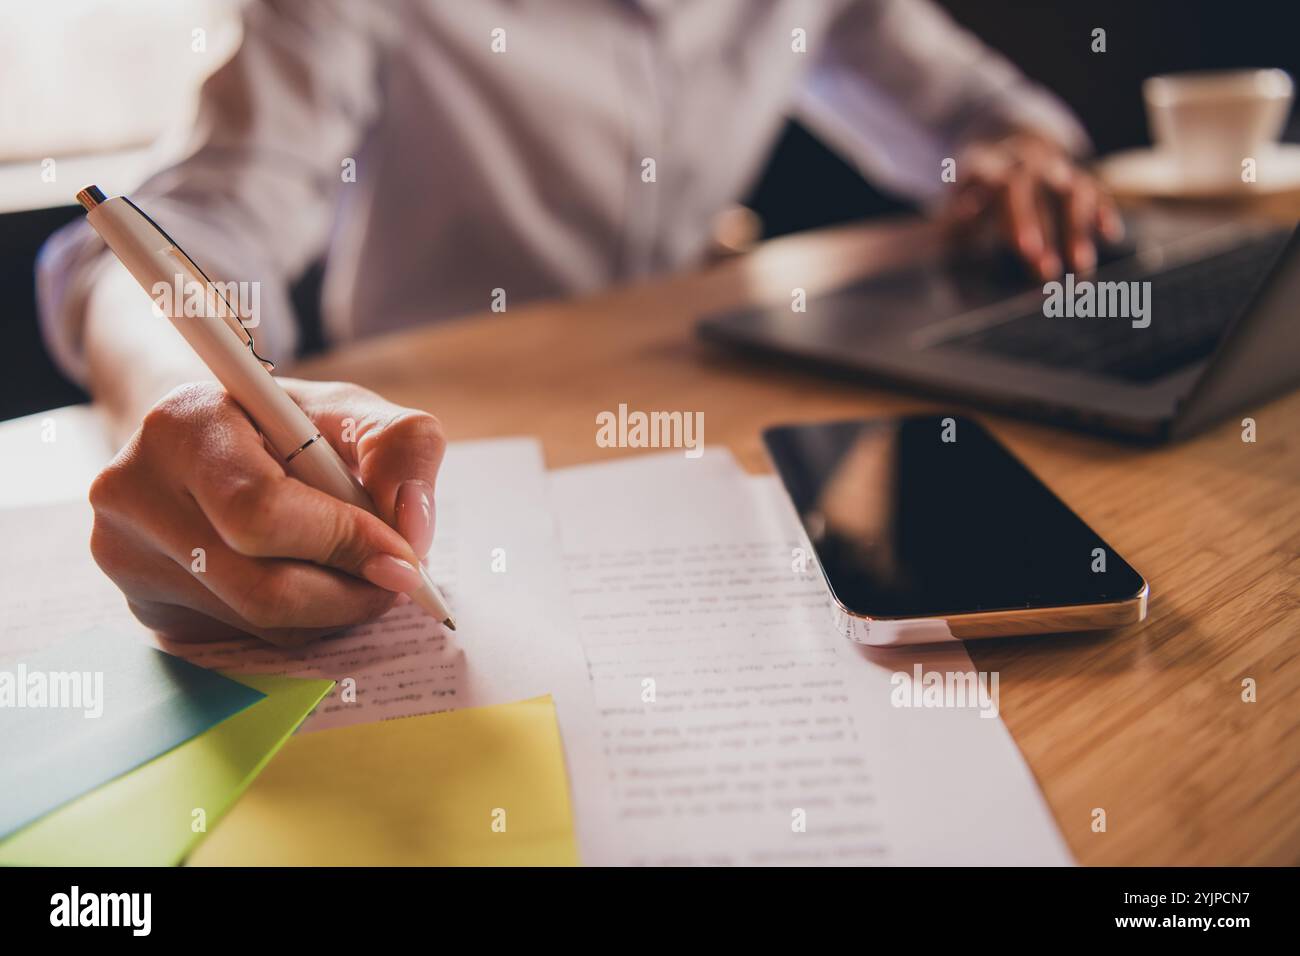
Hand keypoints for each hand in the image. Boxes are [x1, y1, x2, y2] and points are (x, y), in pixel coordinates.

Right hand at [88, 379, 445, 645]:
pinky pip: (245, 639)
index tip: (403, 556)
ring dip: (333, 610)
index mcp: (182, 425)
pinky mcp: (144, 608)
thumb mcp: (351, 412)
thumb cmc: (287, 426)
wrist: (208, 444)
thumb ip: (401, 449)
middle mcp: (133, 492)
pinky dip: (300, 622)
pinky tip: (310, 580)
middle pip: (261, 587)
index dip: (343, 541)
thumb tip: (412, 530)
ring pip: (260, 623)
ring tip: (358, 571)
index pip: (262, 511)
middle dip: (350, 592)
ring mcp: (127, 557)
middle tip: (396, 579)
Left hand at [945, 130, 1123, 279]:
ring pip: (1073, 191)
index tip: (1027, 250)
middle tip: (1048, 272)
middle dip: (1047, 232)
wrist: (1002, 151)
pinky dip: (1103, 211)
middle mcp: (1028, 161)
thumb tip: (966, 210)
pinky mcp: (1077, 177)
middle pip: (1043, 192)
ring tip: (1081, 266)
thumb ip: (957, 211)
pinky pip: (1095, 190)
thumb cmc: (971, 191)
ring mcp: (1055, 167)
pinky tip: (1110, 235)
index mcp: (994, 165)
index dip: (1021, 217)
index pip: (1010, 187)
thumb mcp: (954, 198)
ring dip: (1078, 228)